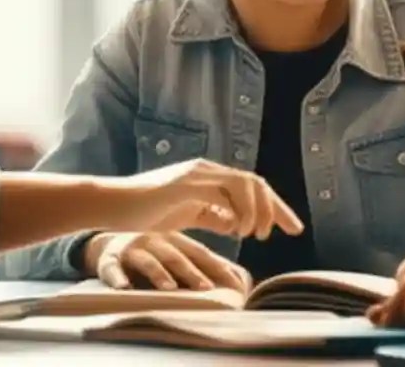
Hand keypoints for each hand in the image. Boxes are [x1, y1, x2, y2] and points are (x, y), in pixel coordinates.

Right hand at [85, 232, 251, 293]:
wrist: (106, 216)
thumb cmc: (147, 235)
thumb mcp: (174, 236)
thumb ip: (200, 246)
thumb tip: (236, 250)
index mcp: (174, 238)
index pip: (200, 253)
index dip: (218, 269)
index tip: (236, 287)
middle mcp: (156, 241)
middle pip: (177, 256)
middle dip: (192, 273)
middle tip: (207, 290)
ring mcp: (133, 247)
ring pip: (148, 261)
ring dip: (159, 275)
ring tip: (170, 288)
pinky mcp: (110, 256)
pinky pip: (112, 267)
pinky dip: (117, 277)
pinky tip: (124, 287)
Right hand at [108, 159, 304, 239]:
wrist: (111, 204)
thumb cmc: (145, 210)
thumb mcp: (187, 214)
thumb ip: (212, 216)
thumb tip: (235, 223)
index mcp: (209, 176)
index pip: (253, 186)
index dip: (276, 207)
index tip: (293, 228)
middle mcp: (207, 170)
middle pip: (256, 182)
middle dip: (276, 207)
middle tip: (283, 232)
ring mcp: (196, 175)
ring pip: (244, 184)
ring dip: (256, 210)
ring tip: (253, 234)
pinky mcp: (184, 184)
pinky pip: (221, 193)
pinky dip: (236, 211)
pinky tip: (235, 229)